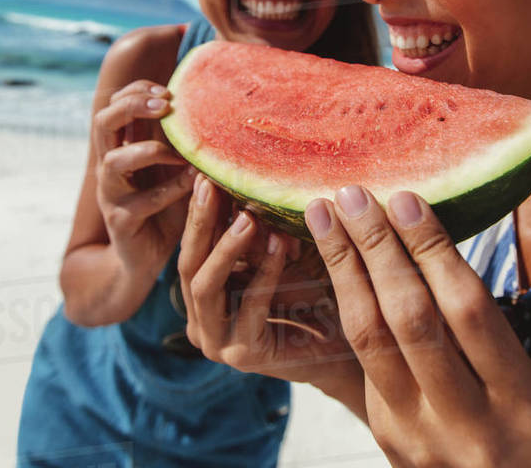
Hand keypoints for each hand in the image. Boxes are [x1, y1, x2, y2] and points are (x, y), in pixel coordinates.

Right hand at [93, 79, 192, 279]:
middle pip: (102, 122)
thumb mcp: (168, 170)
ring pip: (113, 162)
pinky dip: (171, 188)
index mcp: (118, 148)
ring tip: (178, 153)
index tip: (168, 91)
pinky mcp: (121, 221)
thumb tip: (205, 108)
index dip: (136, 91)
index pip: (113, 105)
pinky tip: (193, 182)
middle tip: (165, 106)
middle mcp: (108, 167)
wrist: (142, 259)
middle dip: (132, 106)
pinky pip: (142, 201)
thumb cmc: (162, 208)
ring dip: (149, 150)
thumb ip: (174, 143)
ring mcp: (111, 195)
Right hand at [177, 174, 357, 386]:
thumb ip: (253, 231)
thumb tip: (239, 181)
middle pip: (187, 264)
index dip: (196, 213)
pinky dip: (263, 273)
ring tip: (247, 216)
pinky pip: (248, 306)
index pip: (190, 249)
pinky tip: (277, 244)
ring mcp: (216, 342)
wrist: (343, 348)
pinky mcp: (241, 355)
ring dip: (225, 248)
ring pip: (205, 287)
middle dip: (200, 223)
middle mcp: (200, 322)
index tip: (205, 174)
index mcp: (202, 297)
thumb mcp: (273, 255)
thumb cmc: (310, 296)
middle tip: (211, 186)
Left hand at [307, 185, 530, 467]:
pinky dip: (346, 299)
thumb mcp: (520, 373)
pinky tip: (333, 260)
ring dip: (344, 267)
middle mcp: (468, 422)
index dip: (433, 250)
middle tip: (353, 195)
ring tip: (324, 215)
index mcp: (517, 399)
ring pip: (370, 338)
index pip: (467, 310)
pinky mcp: (384, 432)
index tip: (405, 199)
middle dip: (378, 249)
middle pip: (412, 319)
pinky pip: (359, 356)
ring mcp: (419, 433)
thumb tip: (420, 227)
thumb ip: (478, 318)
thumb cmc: (513, 411)